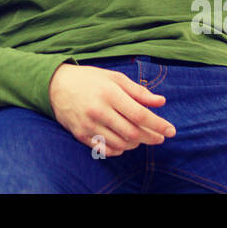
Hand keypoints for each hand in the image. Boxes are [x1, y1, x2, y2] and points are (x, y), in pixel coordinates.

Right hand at [47, 64, 173, 156]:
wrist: (55, 85)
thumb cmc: (89, 79)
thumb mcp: (114, 78)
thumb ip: (138, 91)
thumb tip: (161, 102)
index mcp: (109, 93)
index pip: (140, 114)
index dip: (158, 124)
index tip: (171, 130)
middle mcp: (99, 110)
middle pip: (132, 132)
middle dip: (151, 137)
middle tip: (159, 138)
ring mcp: (88, 124)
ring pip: (120, 143)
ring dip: (136, 144)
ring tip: (141, 138)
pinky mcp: (80, 134)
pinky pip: (105, 149)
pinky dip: (119, 149)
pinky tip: (124, 144)